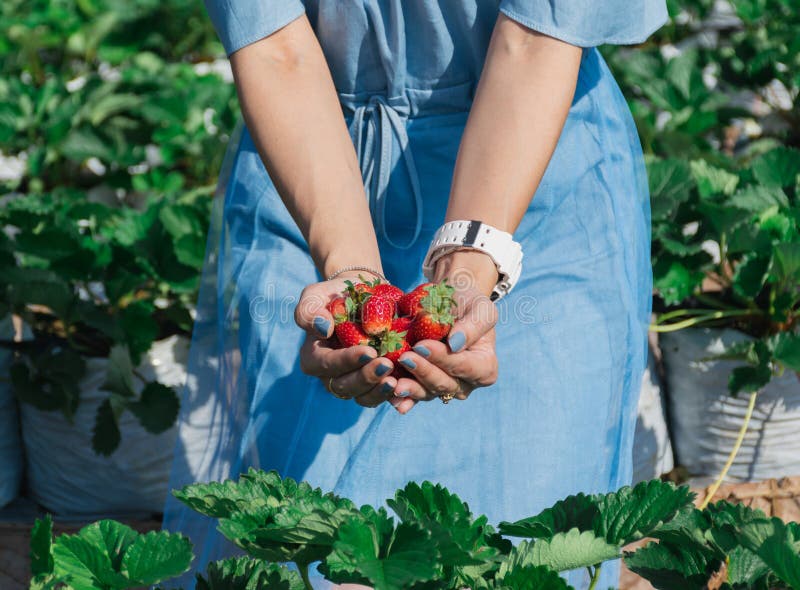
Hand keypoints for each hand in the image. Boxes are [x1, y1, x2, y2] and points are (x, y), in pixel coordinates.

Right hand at [295, 271, 400, 407]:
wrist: (365, 296)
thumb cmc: (336, 295)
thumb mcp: (316, 295)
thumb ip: (309, 311)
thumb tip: (323, 328)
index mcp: (314, 357)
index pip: (325, 364)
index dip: (345, 361)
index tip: (368, 351)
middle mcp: (332, 375)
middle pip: (344, 386)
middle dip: (365, 378)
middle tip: (386, 365)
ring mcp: (354, 382)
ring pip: (362, 397)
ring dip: (378, 391)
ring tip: (395, 379)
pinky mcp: (374, 384)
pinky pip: (380, 397)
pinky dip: (392, 395)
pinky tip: (404, 386)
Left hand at [390, 250, 498, 412]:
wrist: (447, 302)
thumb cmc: (468, 303)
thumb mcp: (480, 308)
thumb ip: (473, 326)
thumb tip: (456, 344)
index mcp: (484, 368)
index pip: (464, 367)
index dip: (443, 359)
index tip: (422, 345)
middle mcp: (465, 383)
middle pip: (444, 384)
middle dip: (423, 372)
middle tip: (405, 357)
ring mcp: (443, 387)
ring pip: (427, 393)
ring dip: (410, 390)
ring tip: (394, 383)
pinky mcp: (423, 385)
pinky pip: (413, 396)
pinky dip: (402, 398)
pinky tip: (389, 395)